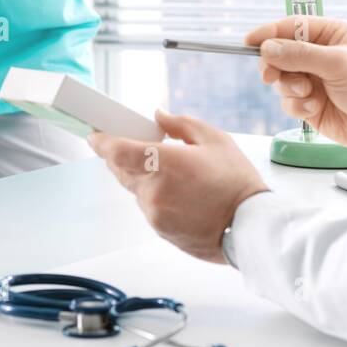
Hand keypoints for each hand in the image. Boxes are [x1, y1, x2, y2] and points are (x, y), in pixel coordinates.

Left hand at [88, 110, 268, 262]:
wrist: (250, 227)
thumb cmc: (237, 183)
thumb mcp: (214, 140)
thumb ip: (180, 124)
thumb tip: (158, 116)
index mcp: (165, 164)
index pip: (116, 151)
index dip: (101, 142)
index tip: (95, 135)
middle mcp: (154, 191)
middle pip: (120, 170)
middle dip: (122, 156)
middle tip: (135, 146)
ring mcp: (155, 214)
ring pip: (135, 189)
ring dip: (142, 177)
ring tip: (172, 173)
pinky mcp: (160, 230)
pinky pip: (148, 206)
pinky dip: (155, 196)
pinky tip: (180, 193)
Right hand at [246, 16, 346, 159]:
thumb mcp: (338, 64)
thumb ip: (300, 54)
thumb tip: (267, 47)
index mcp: (331, 35)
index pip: (292, 27)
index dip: (268, 33)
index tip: (248, 41)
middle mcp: (320, 55)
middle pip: (279, 53)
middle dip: (275, 65)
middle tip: (271, 76)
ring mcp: (315, 80)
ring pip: (281, 79)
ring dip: (290, 88)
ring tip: (310, 95)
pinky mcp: (311, 104)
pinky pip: (288, 101)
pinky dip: (297, 105)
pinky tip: (314, 108)